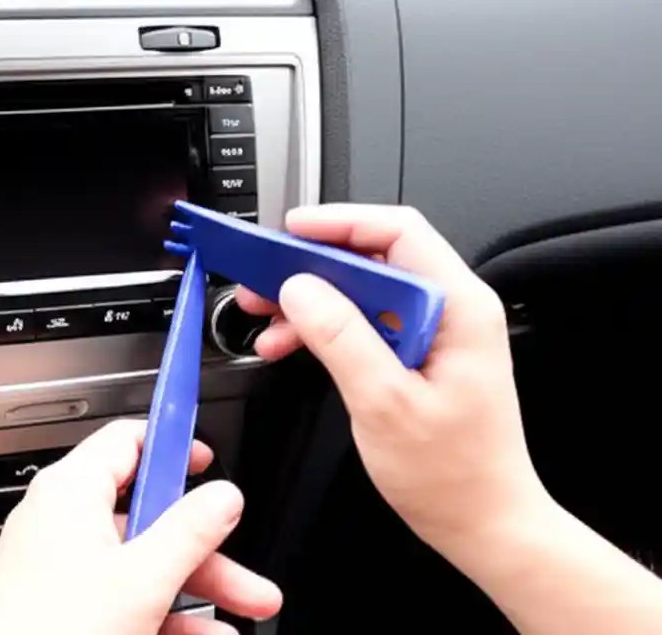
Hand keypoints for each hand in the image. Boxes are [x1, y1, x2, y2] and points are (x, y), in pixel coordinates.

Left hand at [0, 420, 281, 634]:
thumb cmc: (49, 632)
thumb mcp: (141, 580)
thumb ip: (189, 531)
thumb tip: (223, 495)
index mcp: (72, 493)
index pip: (129, 441)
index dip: (174, 445)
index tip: (211, 460)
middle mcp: (59, 522)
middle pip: (148, 518)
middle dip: (205, 552)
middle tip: (250, 582)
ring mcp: (56, 568)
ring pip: (138, 568)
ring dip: (190, 596)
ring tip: (231, 629)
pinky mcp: (55, 607)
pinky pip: (117, 599)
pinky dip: (158, 618)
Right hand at [236, 204, 549, 558]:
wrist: (482, 522)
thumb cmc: (453, 474)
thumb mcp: (385, 403)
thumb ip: (341, 338)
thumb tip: (301, 289)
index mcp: (457, 308)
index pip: (397, 233)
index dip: (340, 223)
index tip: (292, 231)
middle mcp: (448, 310)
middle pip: (372, 258)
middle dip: (310, 265)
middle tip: (263, 278)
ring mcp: (431, 331)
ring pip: (360, 290)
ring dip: (309, 300)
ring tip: (265, 318)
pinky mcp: (413, 353)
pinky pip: (362, 322)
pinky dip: (322, 328)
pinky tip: (289, 344)